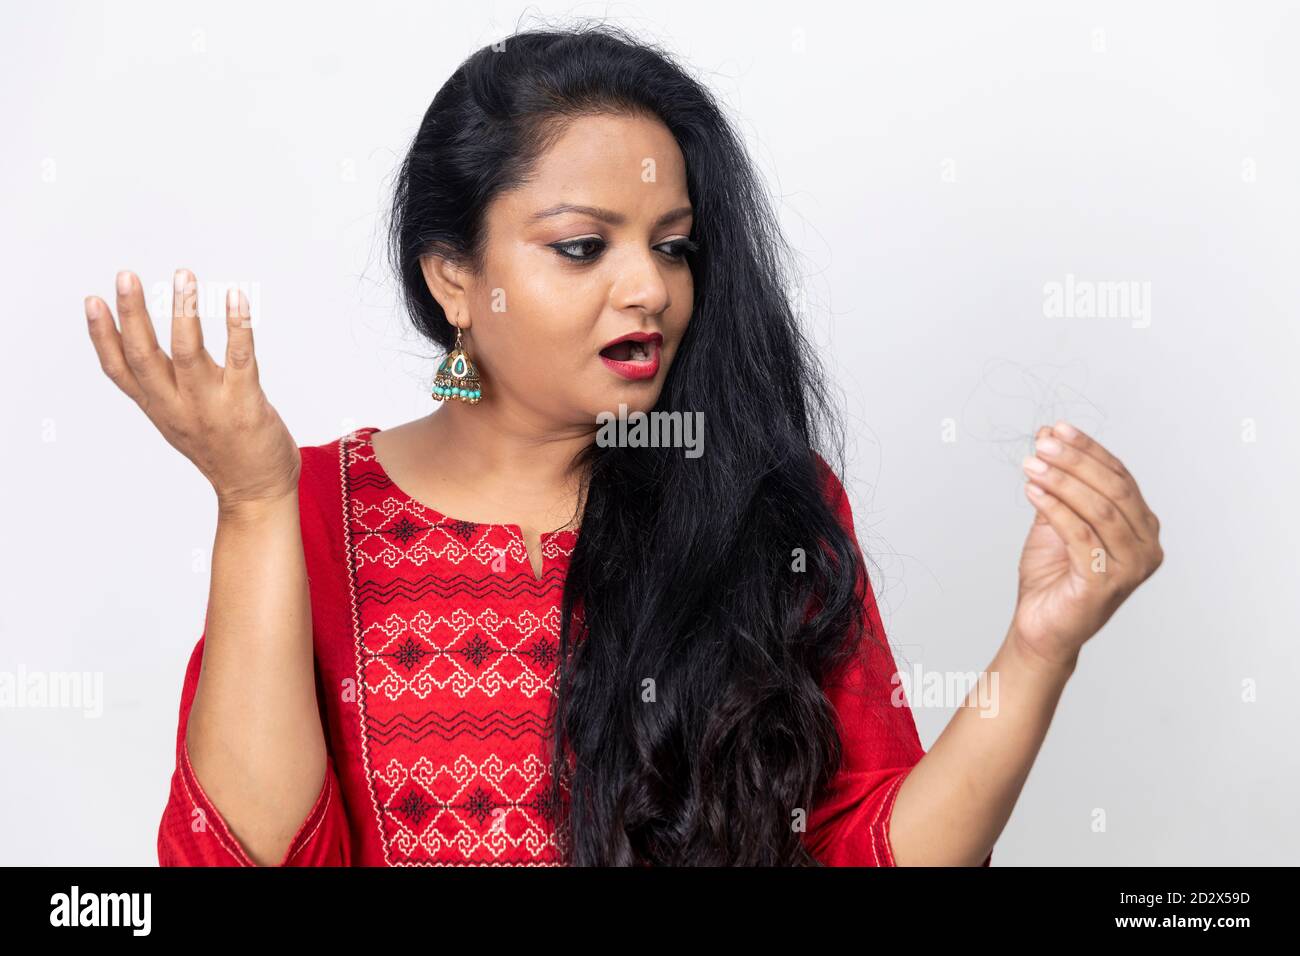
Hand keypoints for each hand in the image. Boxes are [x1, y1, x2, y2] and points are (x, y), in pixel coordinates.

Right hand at [84, 270, 300, 509]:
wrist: (256, 493)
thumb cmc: (223, 451)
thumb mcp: (179, 420)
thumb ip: (165, 386)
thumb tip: (148, 345)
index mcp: (159, 408)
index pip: (119, 370)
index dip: (102, 336)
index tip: (92, 300)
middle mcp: (179, 406)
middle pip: (145, 355)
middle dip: (133, 313)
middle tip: (126, 276)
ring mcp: (212, 405)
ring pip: (189, 351)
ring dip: (184, 310)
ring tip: (182, 276)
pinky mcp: (246, 404)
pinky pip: (240, 357)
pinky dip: (237, 325)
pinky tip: (236, 298)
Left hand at [1013, 422, 1162, 668]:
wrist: (1041, 628)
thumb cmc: (1053, 576)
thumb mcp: (1056, 521)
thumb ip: (1058, 483)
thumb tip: (1049, 434)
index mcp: (1142, 526)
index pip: (1119, 477)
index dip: (1088, 450)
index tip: (1057, 429)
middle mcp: (1147, 545)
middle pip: (1114, 489)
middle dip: (1077, 461)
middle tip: (1043, 443)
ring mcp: (1132, 567)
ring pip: (1100, 510)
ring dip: (1062, 482)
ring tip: (1031, 465)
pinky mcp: (1107, 583)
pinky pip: (1081, 535)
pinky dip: (1055, 509)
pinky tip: (1032, 491)